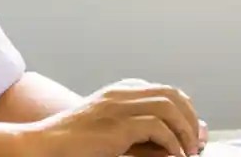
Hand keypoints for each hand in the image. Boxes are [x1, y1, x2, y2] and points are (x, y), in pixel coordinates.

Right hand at [19, 78, 203, 156]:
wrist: (46, 146)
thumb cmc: (75, 144)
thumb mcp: (114, 136)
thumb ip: (143, 135)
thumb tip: (178, 141)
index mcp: (119, 92)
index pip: (164, 90)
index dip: (184, 110)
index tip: (191, 133)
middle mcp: (121, 94)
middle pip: (172, 93)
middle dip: (190, 118)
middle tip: (194, 143)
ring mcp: (118, 106)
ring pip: (169, 105)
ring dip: (185, 131)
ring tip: (187, 152)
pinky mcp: (117, 125)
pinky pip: (157, 126)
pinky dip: (171, 142)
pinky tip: (173, 155)